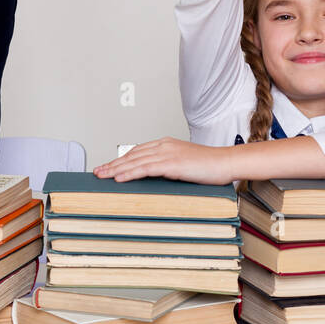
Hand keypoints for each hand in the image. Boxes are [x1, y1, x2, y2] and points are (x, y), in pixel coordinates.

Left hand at [93, 137, 235, 185]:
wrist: (226, 162)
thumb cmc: (210, 166)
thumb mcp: (185, 165)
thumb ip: (169, 168)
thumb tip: (155, 179)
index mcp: (167, 144)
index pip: (137, 151)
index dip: (121, 159)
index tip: (109, 166)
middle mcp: (164, 146)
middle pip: (132, 155)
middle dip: (113, 164)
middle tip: (98, 172)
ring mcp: (167, 153)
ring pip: (135, 161)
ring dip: (115, 169)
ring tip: (102, 176)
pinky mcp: (172, 164)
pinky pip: (145, 169)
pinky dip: (130, 173)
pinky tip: (119, 178)